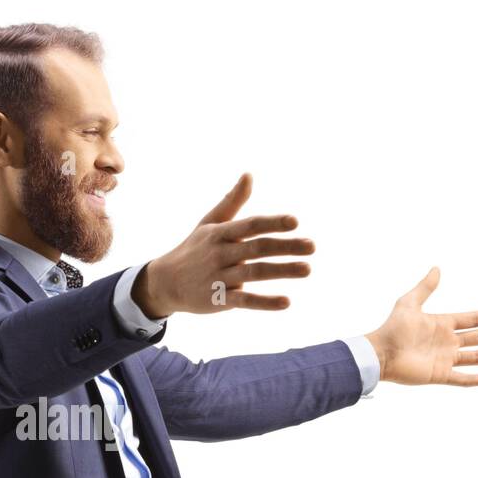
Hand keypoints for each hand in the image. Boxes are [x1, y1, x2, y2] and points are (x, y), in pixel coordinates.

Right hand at [132, 173, 312, 317]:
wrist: (165, 283)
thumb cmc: (193, 249)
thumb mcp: (209, 223)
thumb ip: (232, 201)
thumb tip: (249, 174)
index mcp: (220, 233)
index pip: (250, 225)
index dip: (272, 223)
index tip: (295, 222)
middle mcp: (220, 254)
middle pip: (256, 248)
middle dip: (285, 246)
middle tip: (312, 246)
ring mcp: (219, 278)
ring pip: (254, 273)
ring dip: (282, 271)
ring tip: (307, 269)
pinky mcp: (219, 300)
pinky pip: (245, 302)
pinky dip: (265, 302)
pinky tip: (286, 302)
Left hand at [364, 267, 477, 385]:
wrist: (380, 354)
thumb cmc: (392, 329)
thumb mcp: (409, 304)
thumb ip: (424, 288)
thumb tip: (436, 268)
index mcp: (441, 325)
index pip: (472, 319)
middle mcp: (446, 342)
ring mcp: (444, 359)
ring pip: (476, 357)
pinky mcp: (440, 375)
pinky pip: (464, 378)